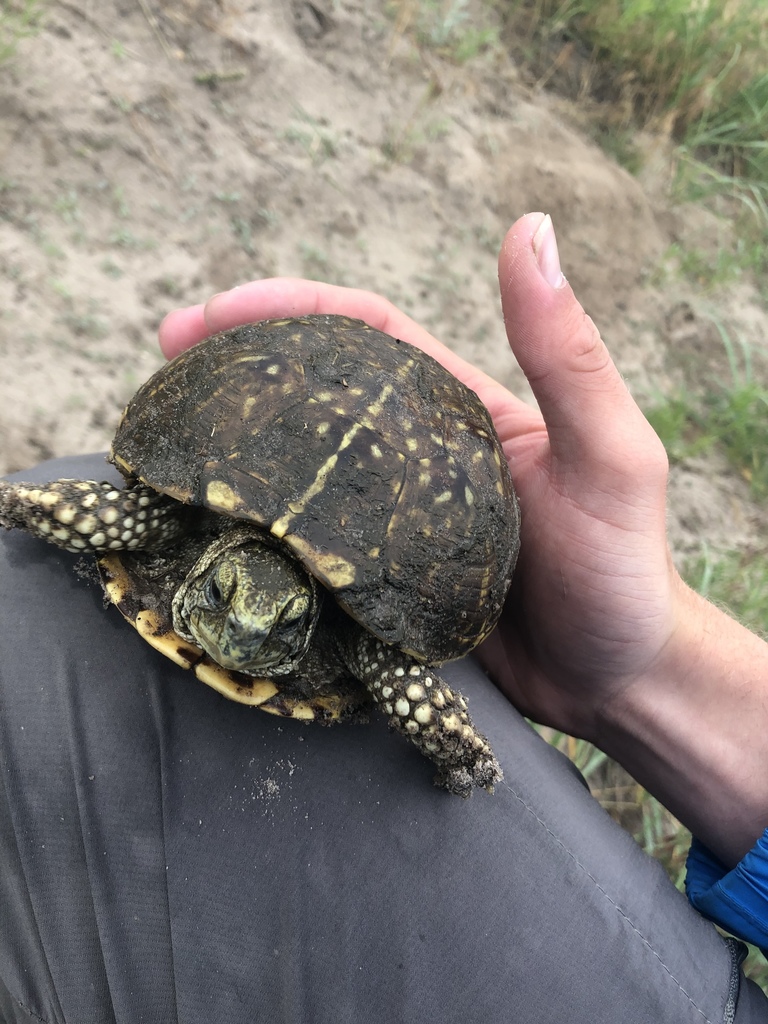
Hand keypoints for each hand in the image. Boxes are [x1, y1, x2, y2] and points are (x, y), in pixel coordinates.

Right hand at [159, 214, 676, 744]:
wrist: (618, 683)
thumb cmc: (625, 569)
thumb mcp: (610, 457)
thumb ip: (569, 357)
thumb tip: (530, 229)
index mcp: (456, 409)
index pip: (362, 332)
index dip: (287, 307)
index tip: (210, 313)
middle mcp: (414, 455)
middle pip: (313, 393)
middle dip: (238, 369)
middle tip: (163, 371)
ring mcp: (391, 522)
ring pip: (301, 471)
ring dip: (238, 450)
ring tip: (166, 448)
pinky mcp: (378, 587)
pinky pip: (309, 552)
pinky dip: (261, 536)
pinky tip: (213, 538)